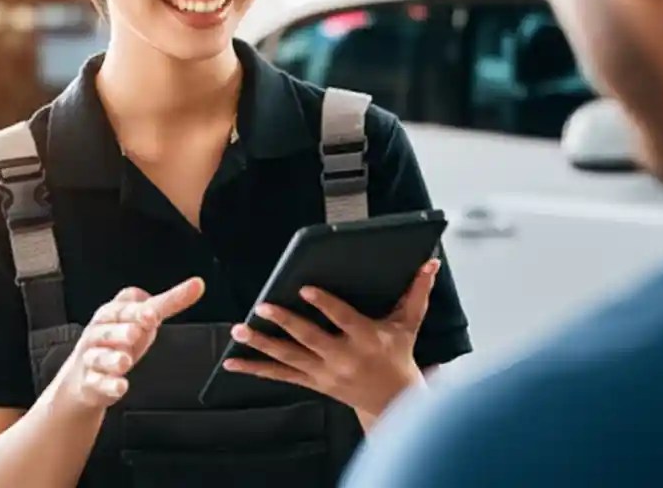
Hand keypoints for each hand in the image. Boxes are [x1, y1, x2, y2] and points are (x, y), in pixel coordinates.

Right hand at [58, 277, 204, 409]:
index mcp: (112, 314)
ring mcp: (93, 359)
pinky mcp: (92, 383)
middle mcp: (99, 334)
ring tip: (124, 361)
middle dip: (121, 331)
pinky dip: (109, 386)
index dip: (137, 311)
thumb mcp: (142, 319)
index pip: (124, 309)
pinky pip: (98, 384)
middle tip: (135, 333)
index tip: (152, 314)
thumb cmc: (117, 340)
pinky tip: (120, 386)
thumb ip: (168, 303)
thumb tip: (197, 285)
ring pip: (99, 357)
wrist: (85, 373)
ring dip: (112, 359)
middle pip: (107, 330)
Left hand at [224, 259, 440, 416]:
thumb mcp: (409, 324)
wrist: (393, 401)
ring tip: (239, 331)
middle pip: (309, 338)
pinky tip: (233, 363)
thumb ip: (417, 291)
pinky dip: (255, 370)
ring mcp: (324, 372)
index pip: (342, 318)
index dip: (324, 304)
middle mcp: (342, 357)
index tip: (305, 288)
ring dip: (261, 344)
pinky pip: (280, 376)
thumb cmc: (399, 355)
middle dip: (284, 322)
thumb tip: (429, 262)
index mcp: (365, 338)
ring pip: (288, 357)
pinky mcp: (312, 382)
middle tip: (262, 307)